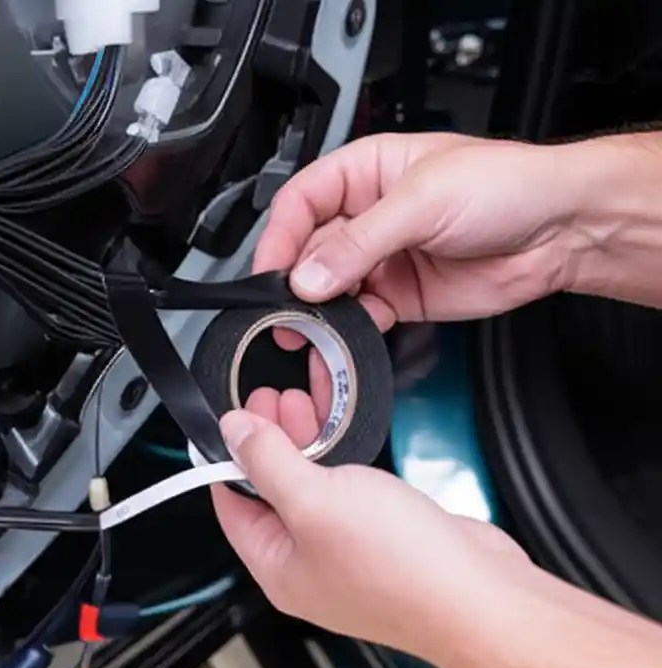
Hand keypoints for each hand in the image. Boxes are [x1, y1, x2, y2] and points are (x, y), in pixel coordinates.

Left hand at [210, 408, 531, 654]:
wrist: (481, 596)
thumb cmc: (401, 567)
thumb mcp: (315, 500)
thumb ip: (267, 462)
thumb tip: (233, 432)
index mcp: (276, 567)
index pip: (230, 504)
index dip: (228, 455)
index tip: (236, 415)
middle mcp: (309, 567)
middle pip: (271, 494)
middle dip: (269, 442)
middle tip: (272, 399)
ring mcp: (349, 556)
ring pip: (313, 490)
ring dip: (306, 445)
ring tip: (304, 403)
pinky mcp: (386, 542)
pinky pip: (351, 494)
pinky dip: (343, 461)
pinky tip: (346, 436)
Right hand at [258, 131, 595, 328]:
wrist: (563, 230)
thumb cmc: (507, 185)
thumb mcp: (422, 200)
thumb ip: (359, 242)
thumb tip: (309, 276)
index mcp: (364, 171)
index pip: (300, 202)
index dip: (279, 236)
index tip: (272, 270)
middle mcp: (367, 215)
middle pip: (308, 250)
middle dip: (296, 280)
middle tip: (288, 307)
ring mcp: (382, 258)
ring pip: (329, 287)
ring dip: (319, 309)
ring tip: (314, 325)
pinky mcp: (400, 295)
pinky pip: (359, 315)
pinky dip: (350, 327)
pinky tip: (353, 328)